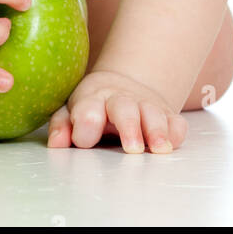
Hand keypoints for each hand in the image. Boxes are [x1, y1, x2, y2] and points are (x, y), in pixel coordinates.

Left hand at [47, 69, 187, 153]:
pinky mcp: (167, 115)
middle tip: (131, 148)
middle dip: (129, 127)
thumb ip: (62, 126)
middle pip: (124, 108)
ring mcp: (145, 106)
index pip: (87, 108)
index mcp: (92, 99)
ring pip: (153, 114)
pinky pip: (176, 122)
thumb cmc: (93, 106)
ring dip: (156, 130)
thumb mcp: (73, 111)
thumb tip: (56, 144)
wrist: (122, 85)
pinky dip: (175, 132)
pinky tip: (171, 145)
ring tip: (159, 148)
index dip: (86, 123)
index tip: (83, 141)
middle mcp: (120, 100)